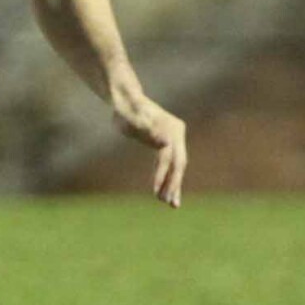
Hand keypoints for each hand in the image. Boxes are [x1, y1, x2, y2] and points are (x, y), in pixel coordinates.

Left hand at [110, 86, 187, 207]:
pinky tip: (164, 192)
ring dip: (173, 185)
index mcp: (172, 130)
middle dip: (174, 184)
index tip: (156, 191)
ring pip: (176, 166)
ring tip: (170, 204)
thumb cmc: (126, 110)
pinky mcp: (167, 144)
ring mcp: (174, 139)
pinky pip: (170, 164)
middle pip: (178, 163)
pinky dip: (167, 178)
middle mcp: (176, 135)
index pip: (168, 157)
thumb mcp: (132, 120)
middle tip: (171, 204)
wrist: (126, 100)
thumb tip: (165, 142)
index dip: (163, 174)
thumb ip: (145, 129)